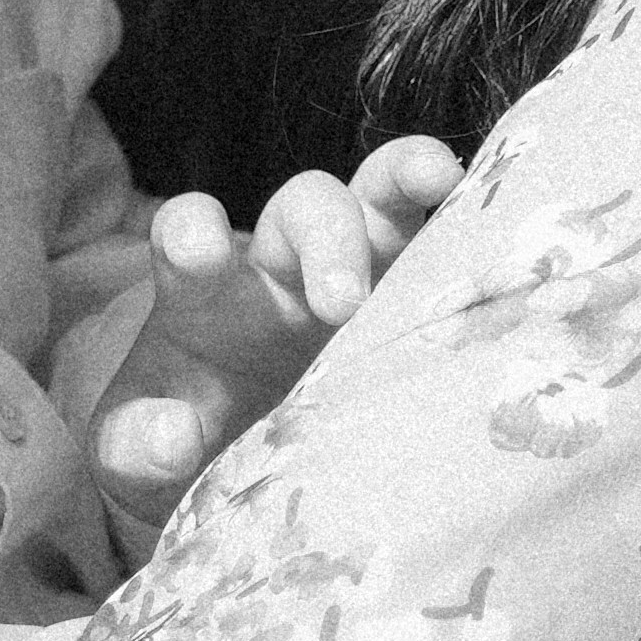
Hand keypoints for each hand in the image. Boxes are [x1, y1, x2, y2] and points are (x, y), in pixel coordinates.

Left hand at [89, 133, 466, 547]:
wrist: (234, 462)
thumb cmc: (182, 442)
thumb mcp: (136, 456)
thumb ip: (135, 445)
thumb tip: (172, 438)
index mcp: (204, 299)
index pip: (190, 237)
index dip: (192, 232)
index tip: (196, 249)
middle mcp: (281, 271)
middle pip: (303, 208)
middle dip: (325, 239)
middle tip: (344, 303)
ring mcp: (356, 275)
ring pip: (381, 202)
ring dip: (405, 182)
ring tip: (440, 178)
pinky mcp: (414, 300)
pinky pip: (446, 243)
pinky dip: (473, 219)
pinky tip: (505, 223)